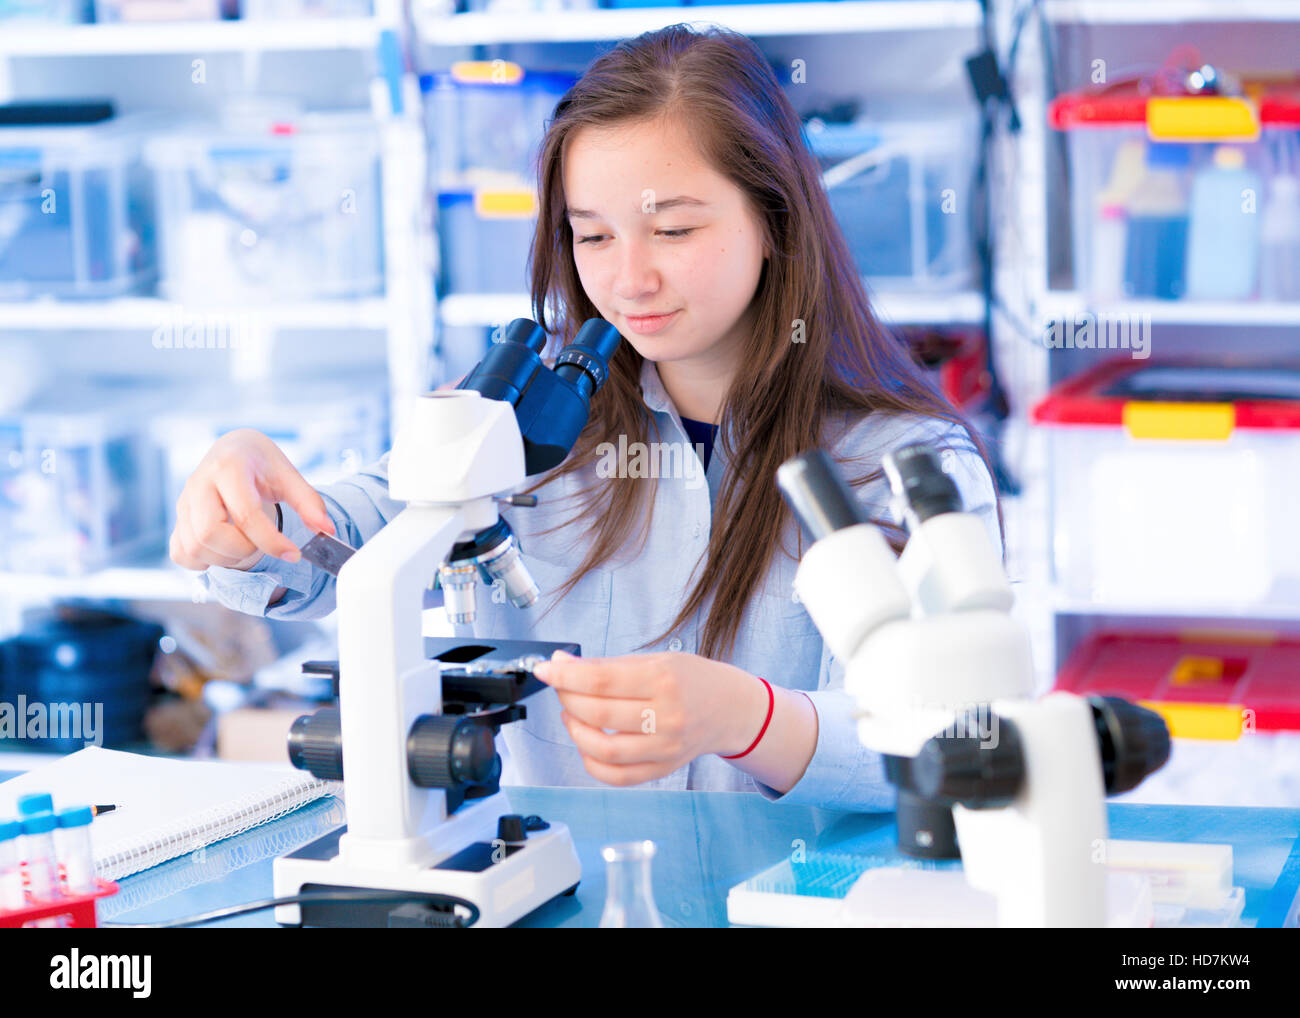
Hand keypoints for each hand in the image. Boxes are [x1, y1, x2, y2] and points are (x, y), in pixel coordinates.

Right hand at [169, 428, 334, 571]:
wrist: (233, 450)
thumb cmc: (261, 463)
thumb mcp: (288, 475)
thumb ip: (309, 503)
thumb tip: (328, 531)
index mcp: (229, 466)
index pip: (245, 513)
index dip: (272, 541)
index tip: (294, 554)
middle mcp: (199, 483)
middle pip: (210, 533)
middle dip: (243, 550)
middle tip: (262, 544)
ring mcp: (183, 502)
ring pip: (194, 547)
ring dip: (226, 558)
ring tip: (248, 545)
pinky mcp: (177, 519)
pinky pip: (181, 553)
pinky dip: (204, 561)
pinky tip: (226, 550)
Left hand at [532, 650, 767, 785]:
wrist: (731, 708)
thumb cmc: (692, 679)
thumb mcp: (655, 660)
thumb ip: (607, 665)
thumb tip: (561, 665)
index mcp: (664, 680)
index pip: (602, 680)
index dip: (566, 676)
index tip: (545, 670)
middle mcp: (667, 716)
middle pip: (598, 713)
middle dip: (567, 699)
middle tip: (561, 688)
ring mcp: (665, 748)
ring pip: (604, 750)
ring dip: (575, 731)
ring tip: (572, 715)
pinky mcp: (663, 769)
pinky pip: (617, 776)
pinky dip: (592, 762)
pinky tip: (587, 743)